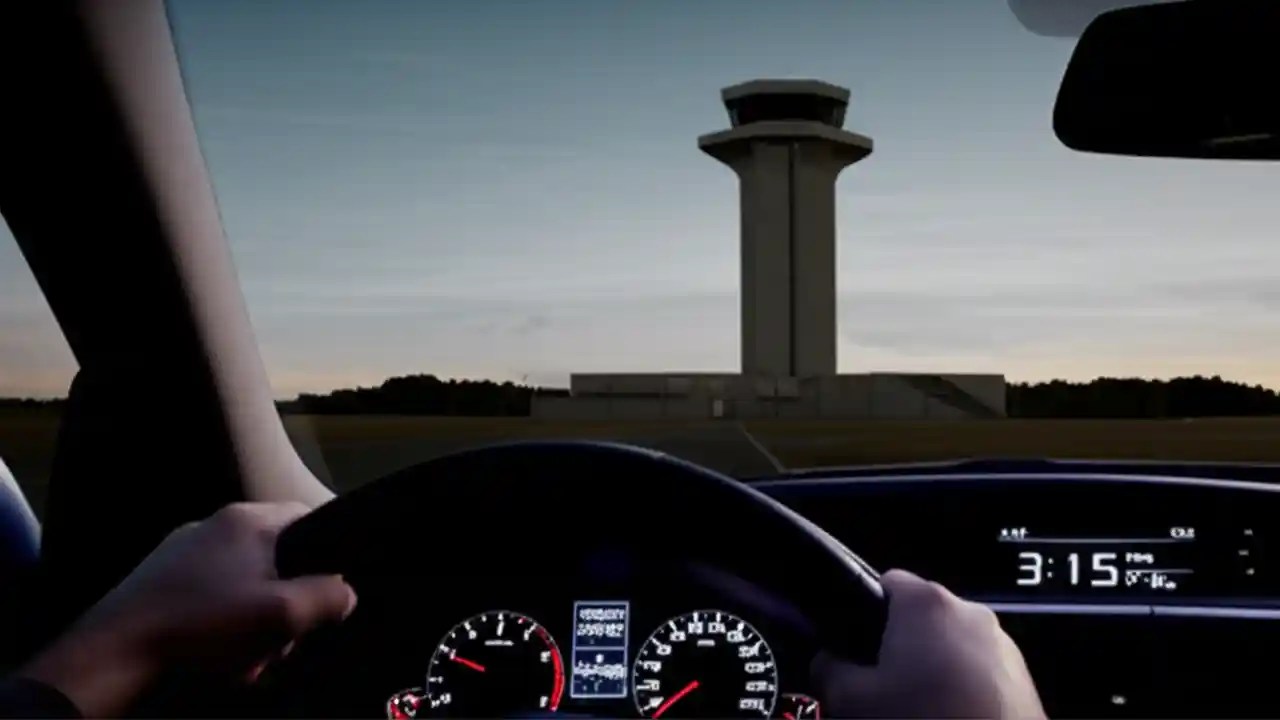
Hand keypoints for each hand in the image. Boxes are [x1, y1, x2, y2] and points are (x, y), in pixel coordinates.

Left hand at [20, 502, 355, 716]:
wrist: (114, 656)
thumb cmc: (202, 627)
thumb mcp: (282, 615)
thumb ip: (328, 597)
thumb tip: (345, 593)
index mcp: (247, 519)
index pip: (310, 519)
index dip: (324, 559)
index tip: (321, 596)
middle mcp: (213, 524)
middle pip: (277, 559)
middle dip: (284, 603)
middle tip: (276, 640)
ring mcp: (180, 552)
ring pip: (243, 584)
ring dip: (251, 621)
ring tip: (240, 655)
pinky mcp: (158, 581)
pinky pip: (210, 597)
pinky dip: (219, 624)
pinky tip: (212, 653)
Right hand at [813, 569, 1044, 718]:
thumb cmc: (924, 718)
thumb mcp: (854, 701)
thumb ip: (828, 670)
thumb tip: (825, 660)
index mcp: (925, 603)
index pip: (884, 581)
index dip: (863, 611)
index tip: (857, 645)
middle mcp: (968, 610)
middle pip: (918, 615)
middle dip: (900, 644)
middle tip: (883, 685)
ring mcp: (1001, 641)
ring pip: (951, 642)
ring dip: (934, 665)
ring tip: (922, 705)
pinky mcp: (1021, 672)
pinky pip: (979, 666)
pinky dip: (963, 684)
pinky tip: (952, 712)